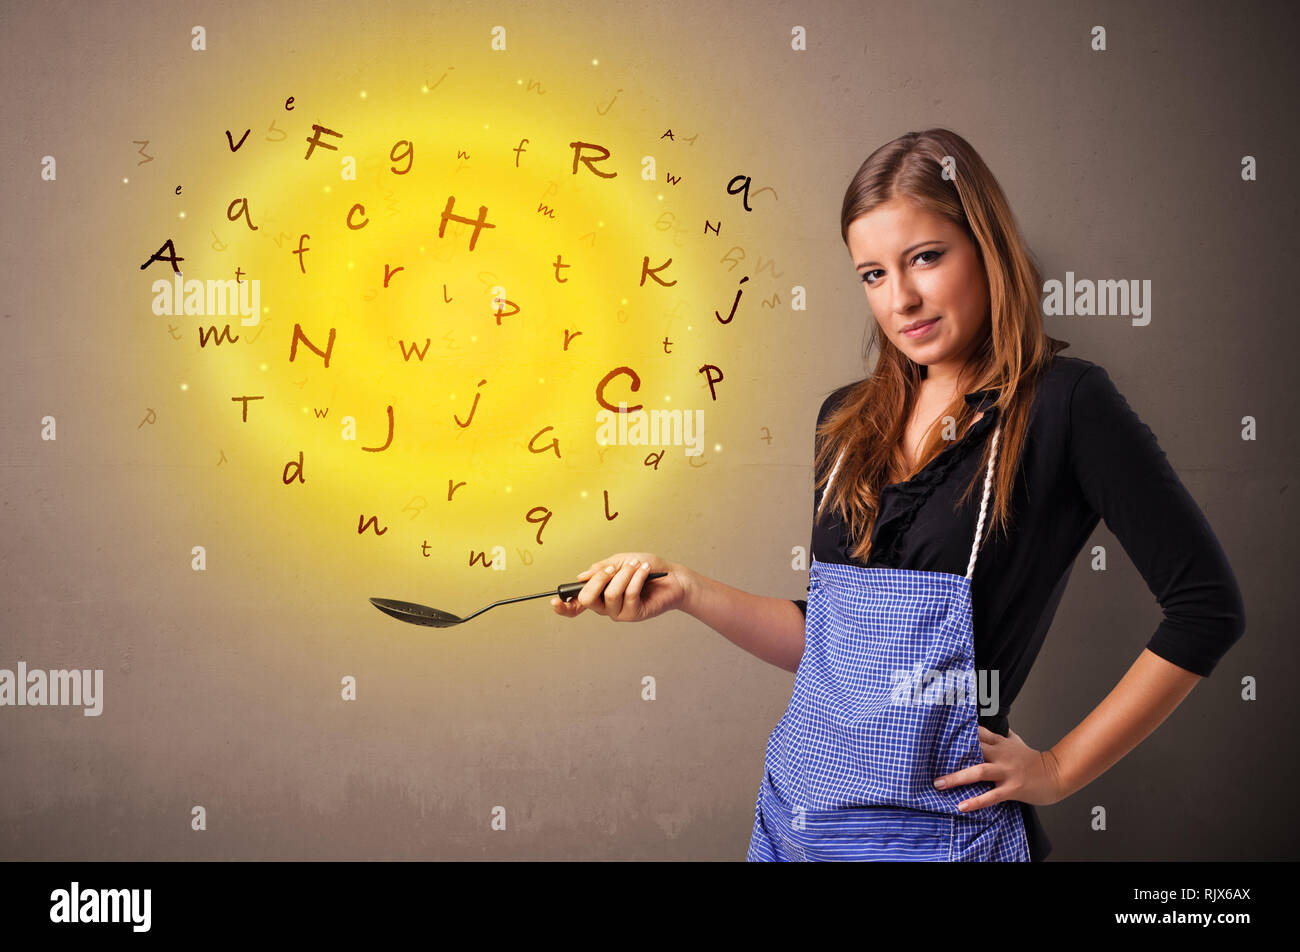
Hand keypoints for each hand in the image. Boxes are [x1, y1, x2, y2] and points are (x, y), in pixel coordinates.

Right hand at [549, 553, 686, 622]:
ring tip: (637, 566)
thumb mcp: (621, 561)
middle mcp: (606, 606)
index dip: (564, 606)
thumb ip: (601, 568)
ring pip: (610, 594)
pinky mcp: (634, 614)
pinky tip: (644, 571)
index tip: (555, 601)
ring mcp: (619, 612)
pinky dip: (636, 578)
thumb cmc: (646, 567)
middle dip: (599, 579)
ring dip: (624, 575)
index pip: (576, 604)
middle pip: (587, 599)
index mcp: (599, 593)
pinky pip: (628, 595)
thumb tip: (581, 577)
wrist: (673, 577)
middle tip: (614, 569)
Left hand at [933, 726, 1066, 810]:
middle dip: (951, 754)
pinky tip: (962, 806)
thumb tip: (989, 724)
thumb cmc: (1033, 760)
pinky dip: (976, 801)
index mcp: (1001, 742)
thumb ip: (1002, 734)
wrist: (1056, 774)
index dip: (958, 730)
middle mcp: (1001, 754)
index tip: (938, 730)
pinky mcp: (1012, 788)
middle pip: (973, 749)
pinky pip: (991, 796)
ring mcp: (1007, 771)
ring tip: (939, 784)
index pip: (977, 732)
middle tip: (929, 760)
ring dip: (957, 778)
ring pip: (979, 771)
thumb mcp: (1017, 741)